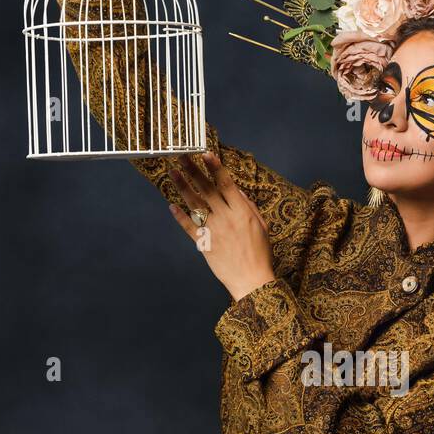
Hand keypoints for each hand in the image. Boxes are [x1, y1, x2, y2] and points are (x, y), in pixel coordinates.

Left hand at [167, 152, 276, 302]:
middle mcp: (226, 217)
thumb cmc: (260, 254)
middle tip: (182, 156)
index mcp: (241, 212)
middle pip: (207, 189)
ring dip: (182, 187)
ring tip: (172, 173)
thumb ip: (249, 207)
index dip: (215, 167)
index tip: (205, 153)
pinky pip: (189, 227)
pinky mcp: (204, 243)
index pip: (226, 183)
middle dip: (193, 171)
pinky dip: (180, 216)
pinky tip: (171, 206)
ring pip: (195, 204)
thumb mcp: (261, 227)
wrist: (251, 280)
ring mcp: (213, 230)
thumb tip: (238, 191)